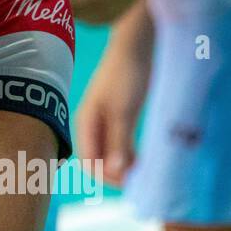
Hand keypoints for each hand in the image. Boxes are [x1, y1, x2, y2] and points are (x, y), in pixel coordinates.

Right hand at [74, 42, 150, 187]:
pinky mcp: (121, 118)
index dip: (107, 177)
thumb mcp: (123, 110)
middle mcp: (92, 126)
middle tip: (141, 181)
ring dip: (125, 167)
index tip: (131, 183)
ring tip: (145, 174)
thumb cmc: (125, 75)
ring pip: (111, 155)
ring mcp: (106, 122)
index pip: (89, 163)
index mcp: (86, 124)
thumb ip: (118, 141)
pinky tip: (145, 161)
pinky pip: (121, 145)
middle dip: (116, 175)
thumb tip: (117, 171)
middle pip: (98, 162)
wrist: (136, 47)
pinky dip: (131, 156)